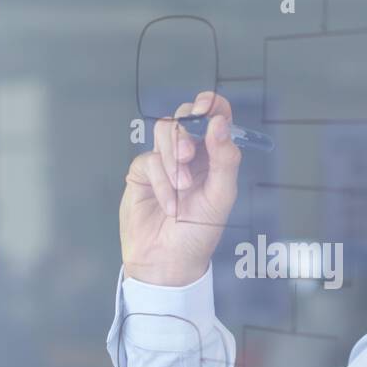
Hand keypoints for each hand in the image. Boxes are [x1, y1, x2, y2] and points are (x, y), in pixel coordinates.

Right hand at [120, 91, 242, 286]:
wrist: (169, 261)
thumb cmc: (199, 233)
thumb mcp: (221, 196)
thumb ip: (225, 159)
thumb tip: (220, 123)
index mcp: (213, 156)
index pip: (213, 118)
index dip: (211, 105)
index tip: (208, 105)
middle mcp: (189, 154)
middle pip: (184, 117)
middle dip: (187, 130)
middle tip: (190, 153)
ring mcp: (163, 162)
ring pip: (164, 132)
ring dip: (174, 158)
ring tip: (182, 188)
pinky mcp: (142, 172)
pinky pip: (149, 160)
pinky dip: (161, 182)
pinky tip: (170, 205)